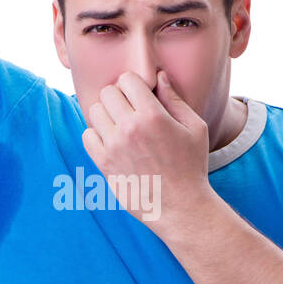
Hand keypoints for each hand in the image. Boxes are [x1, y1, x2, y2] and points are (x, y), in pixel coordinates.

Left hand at [81, 69, 212, 229]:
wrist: (180, 207)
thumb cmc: (191, 166)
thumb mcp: (195, 128)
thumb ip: (175, 99)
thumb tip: (158, 76)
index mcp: (152, 116)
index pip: (127, 79)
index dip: (134, 84)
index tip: (141, 95)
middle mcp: (129, 128)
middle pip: (108, 92)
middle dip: (119, 97)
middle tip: (130, 109)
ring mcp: (113, 147)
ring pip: (95, 111)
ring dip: (107, 114)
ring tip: (121, 125)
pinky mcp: (103, 164)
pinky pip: (87, 136)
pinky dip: (97, 134)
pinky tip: (112, 141)